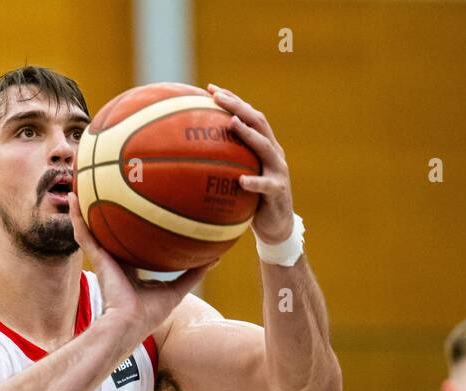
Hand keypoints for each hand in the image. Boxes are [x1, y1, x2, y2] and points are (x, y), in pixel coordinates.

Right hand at [67, 192, 210, 337]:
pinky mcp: (96, 257)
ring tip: (81, 184)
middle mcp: (114, 260)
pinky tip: (73, 198)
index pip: (129, 244)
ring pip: (90, 227)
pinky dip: (76, 216)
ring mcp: (102, 258)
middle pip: (108, 231)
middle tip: (106, 187)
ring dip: (84, 208)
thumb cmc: (150, 314)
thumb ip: (194, 273)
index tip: (138, 211)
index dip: (132, 230)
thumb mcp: (177, 290)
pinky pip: (83, 233)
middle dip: (105, 212)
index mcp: (129, 268)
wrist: (129, 323)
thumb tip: (216, 258)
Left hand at [206, 83, 293, 244]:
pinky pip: (266, 186)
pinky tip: (241, 180)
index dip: (232, 100)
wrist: (277, 226)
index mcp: (264, 145)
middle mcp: (273, 152)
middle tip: (217, 96)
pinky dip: (254, 182)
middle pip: (258, 121)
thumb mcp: (237, 177)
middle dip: (238, 106)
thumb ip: (223, 163)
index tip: (210, 89)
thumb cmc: (252, 201)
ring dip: (248, 134)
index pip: (249, 116)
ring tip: (232, 124)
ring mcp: (278, 170)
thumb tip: (186, 156)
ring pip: (265, 147)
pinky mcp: (278, 191)